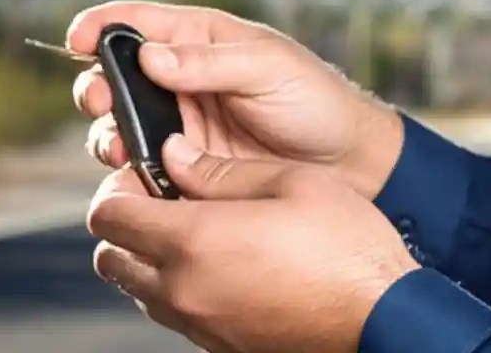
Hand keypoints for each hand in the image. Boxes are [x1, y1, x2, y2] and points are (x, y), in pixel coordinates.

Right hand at [68, 1, 404, 198]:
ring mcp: (182, 126)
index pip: (138, 23)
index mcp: (200, 40)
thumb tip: (149, 56)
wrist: (351, 165)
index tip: (76, 40)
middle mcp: (182, 81)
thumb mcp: (268, 69)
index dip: (100, 26)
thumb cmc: (316, 101)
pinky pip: (143, 168)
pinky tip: (137, 178)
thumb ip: (208, 63)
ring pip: (120, 126)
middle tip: (100, 103)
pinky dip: (130, 172)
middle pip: (114, 78)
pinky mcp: (188, 169)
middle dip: (95, 88)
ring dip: (108, 133)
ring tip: (120, 144)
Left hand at [87, 134, 419, 352]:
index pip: (108, 214)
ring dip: (150, 258)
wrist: (381, 317)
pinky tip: (225, 265)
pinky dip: (181, 288)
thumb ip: (220, 170)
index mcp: (194, 242)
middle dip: (127, 223)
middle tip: (166, 200)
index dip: (119, 186)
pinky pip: (175, 313)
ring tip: (199, 233)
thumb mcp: (290, 183)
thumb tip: (175, 155)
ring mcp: (200, 324)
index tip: (146, 173)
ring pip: (138, 289)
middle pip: (110, 255)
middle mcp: (184, 290)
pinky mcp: (218, 344)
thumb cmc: (346, 247)